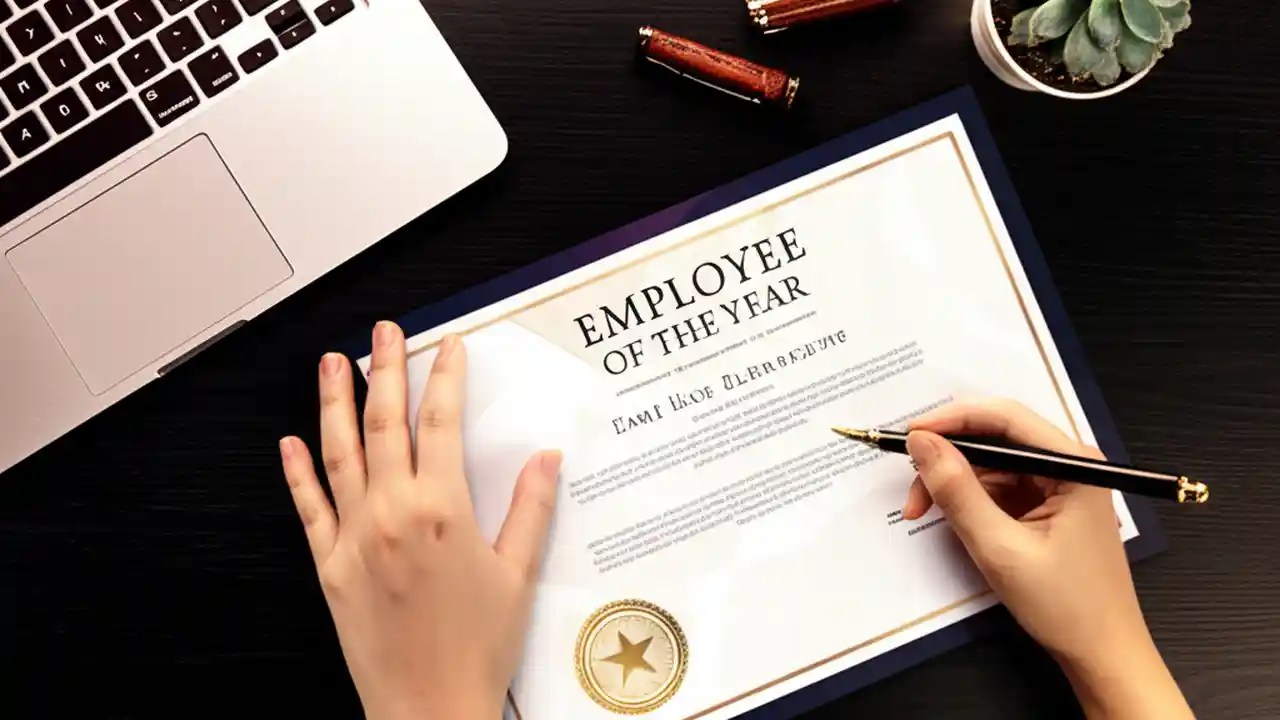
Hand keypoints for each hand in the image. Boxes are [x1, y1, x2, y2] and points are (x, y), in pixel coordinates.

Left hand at [278, 322, 561, 719]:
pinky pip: (309, 507)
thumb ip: (530, 509)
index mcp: (442, 510)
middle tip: (385, 333)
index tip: (447, 348)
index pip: (440, 423)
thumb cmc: (476, 649)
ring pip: (339, 453)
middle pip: (384, 424)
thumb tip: (546, 460)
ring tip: (334, 364)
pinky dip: (298, 472)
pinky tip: (291, 443)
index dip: (444, 378)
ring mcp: (354, 537)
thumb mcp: (517, 574)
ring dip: (334, 402)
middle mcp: (392, 513)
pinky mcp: (329, 566)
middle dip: (386, 370)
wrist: (429, 708)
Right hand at [902, 399, 1191, 718]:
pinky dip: (969, 498)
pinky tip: (951, 518)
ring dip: (954, 481)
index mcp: (1073, 465)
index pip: (1004, 418)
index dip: (951, 419)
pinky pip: (999, 486)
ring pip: (991, 463)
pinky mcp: (1048, 504)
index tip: (909, 437)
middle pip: (996, 437)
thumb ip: (958, 492)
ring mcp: (1059, 485)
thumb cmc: (1065, 606)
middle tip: (911, 484)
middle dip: (948, 457)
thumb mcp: (1000, 548)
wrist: (1102, 654)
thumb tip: (922, 443)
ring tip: (922, 511)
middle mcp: (1070, 464)